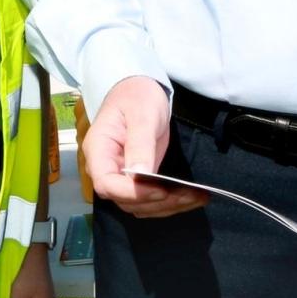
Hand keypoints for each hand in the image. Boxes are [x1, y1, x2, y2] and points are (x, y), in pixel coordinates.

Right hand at [83, 77, 204, 217]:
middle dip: (158, 202)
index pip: (107, 184)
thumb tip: (139, 174)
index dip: (132, 193)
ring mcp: (121, 176)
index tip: (160, 190)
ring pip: (140, 205)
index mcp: (99, 150)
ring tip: (197, 197)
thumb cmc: (136, 97)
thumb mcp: (142, 115)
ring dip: (168, 206)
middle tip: (190, 195)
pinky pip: (149, 199)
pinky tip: (191, 197)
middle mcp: (106, 168)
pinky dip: (170, 202)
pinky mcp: (137, 180)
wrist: (139, 91)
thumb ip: (140, 144)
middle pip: (125, 200)